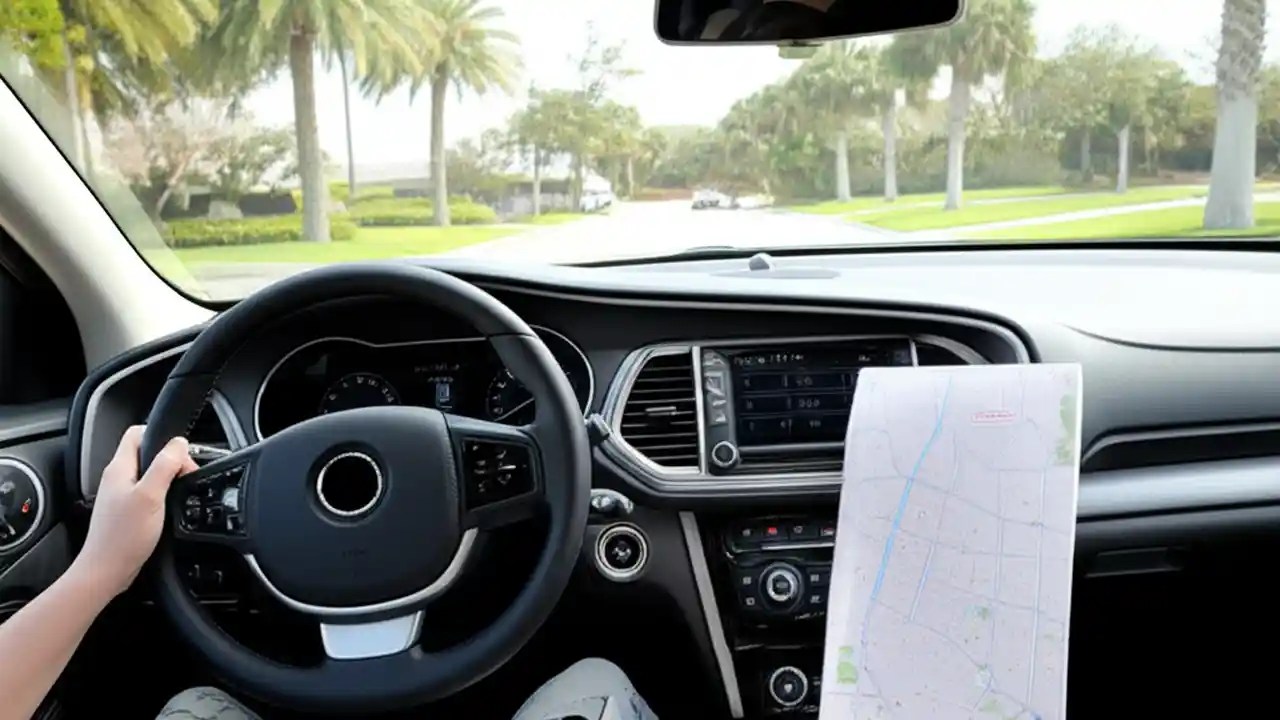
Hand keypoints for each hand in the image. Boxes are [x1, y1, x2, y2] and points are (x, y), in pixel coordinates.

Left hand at [72, 426, 196, 597]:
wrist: (107, 571)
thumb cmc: (123, 537)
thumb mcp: (150, 495)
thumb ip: (165, 465)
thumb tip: (179, 443)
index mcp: (119, 468)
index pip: (137, 433)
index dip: (161, 436)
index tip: (180, 455)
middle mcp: (118, 478)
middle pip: (148, 453)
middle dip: (171, 460)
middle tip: (184, 477)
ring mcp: (121, 494)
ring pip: (150, 473)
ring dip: (169, 478)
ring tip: (179, 492)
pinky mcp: (127, 510)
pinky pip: (149, 491)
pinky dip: (163, 494)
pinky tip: (170, 508)